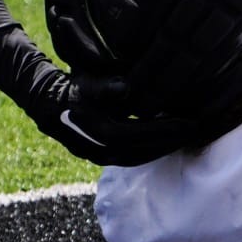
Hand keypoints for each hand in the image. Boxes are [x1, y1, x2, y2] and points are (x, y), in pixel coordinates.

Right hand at [24, 71, 194, 166]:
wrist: (46, 103)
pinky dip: (149, 153)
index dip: (164, 129)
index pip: (138, 133)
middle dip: (170, 142)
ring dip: (161, 150)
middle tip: (195, 132)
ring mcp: (98, 156)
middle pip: (141, 151)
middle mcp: (99, 149)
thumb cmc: (73, 88)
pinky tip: (165, 145)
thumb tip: (125, 87)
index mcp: (98, 130)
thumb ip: (106, 86)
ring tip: (184, 139)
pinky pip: (130, 159)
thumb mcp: (87, 82)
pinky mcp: (100, 157)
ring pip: (136, 159)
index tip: (189, 123)